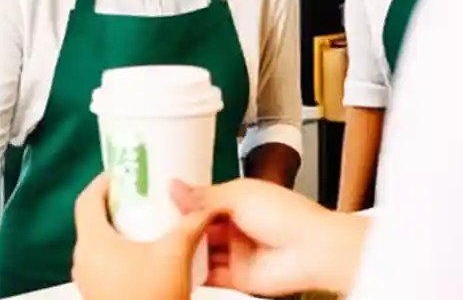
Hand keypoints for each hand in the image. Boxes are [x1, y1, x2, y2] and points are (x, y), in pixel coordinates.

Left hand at [71, 174, 215, 299]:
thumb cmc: (152, 296)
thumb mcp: (175, 255)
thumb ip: (190, 225)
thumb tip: (207, 208)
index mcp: (93, 241)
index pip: (86, 199)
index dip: (102, 182)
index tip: (122, 174)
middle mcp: (82, 258)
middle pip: (91, 220)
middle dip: (115, 205)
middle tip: (138, 195)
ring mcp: (87, 279)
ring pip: (96, 243)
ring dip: (117, 230)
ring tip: (144, 222)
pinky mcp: (96, 294)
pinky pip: (101, 262)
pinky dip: (117, 251)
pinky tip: (144, 254)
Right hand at [172, 179, 367, 296]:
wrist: (312, 251)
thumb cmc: (287, 215)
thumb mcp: (239, 195)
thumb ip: (203, 196)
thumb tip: (174, 186)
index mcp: (239, 200)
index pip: (203, 200)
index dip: (183, 201)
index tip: (156, 198)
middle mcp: (236, 226)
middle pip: (199, 227)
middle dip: (179, 226)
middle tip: (150, 222)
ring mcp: (235, 252)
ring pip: (201, 251)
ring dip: (184, 249)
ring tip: (157, 244)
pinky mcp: (235, 277)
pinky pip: (208, 276)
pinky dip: (192, 273)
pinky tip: (174, 267)